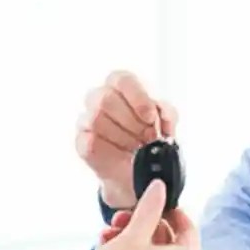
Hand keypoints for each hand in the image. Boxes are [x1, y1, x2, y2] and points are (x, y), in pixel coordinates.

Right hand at [75, 70, 178, 208]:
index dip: (137, 97)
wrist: (141, 169)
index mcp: (122, 85)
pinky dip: (111, 151)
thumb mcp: (167, 123)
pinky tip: (122, 155)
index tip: (151, 117)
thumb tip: (162, 113)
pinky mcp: (81, 141)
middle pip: (106, 99)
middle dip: (132, 122)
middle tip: (148, 137)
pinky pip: (90, 142)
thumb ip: (167, 113)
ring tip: (138, 148)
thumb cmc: (150, 138)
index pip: (123, 79)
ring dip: (123, 138)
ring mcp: (87, 119)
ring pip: (96, 120)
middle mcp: (100, 97)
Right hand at [88, 180, 199, 249]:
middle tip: (121, 218)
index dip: (169, 210)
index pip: (187, 226)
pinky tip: (108, 248)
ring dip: (130, 238)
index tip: (152, 202)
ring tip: (109, 233)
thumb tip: (160, 187)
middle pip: (167, 239)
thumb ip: (149, 208)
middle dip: (141, 224)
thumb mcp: (134, 234)